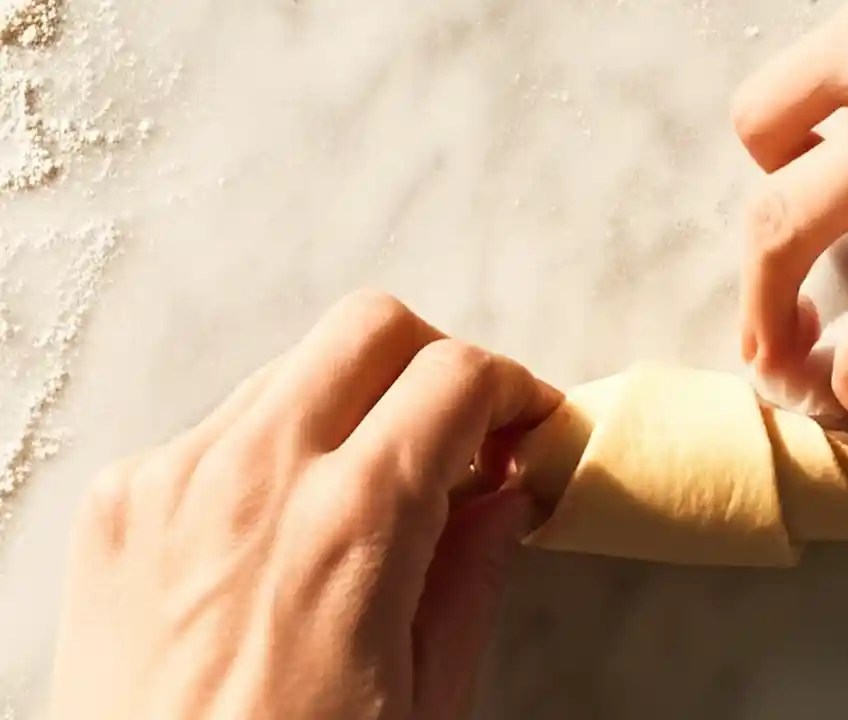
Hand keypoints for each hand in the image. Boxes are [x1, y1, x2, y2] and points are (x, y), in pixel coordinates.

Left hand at [50, 290, 559, 719]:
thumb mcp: (426, 699)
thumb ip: (475, 573)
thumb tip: (508, 495)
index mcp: (350, 527)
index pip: (456, 377)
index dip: (513, 388)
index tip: (526, 421)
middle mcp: (253, 477)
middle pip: (371, 325)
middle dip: (437, 360)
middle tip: (462, 432)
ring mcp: (173, 479)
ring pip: (294, 367)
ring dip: (356, 402)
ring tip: (376, 486)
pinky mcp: (122, 502)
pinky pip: (221, 427)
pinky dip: (277, 449)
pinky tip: (292, 524)